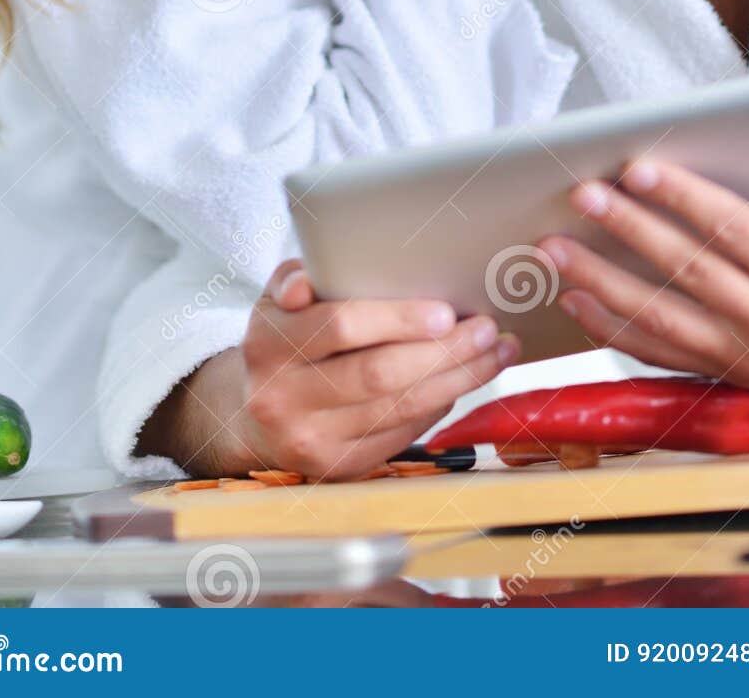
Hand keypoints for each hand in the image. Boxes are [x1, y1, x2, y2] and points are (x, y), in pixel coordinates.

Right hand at [235, 260, 518, 479]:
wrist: (254, 415)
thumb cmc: (283, 341)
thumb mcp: (275, 302)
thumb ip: (294, 280)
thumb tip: (305, 283)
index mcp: (269, 344)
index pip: (341, 327)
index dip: (398, 320)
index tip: (446, 311)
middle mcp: (283, 399)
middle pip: (380, 374)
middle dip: (444, 352)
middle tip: (488, 329)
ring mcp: (311, 441)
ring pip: (399, 409)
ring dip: (457, 380)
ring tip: (494, 353)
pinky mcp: (338, 468)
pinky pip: (401, 435)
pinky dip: (438, 408)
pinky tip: (462, 382)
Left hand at [535, 111, 748, 423]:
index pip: (734, 230)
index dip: (683, 198)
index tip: (637, 169)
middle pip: (687, 271)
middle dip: (629, 231)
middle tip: (580, 197)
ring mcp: (747, 358)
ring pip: (661, 320)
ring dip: (602, 285)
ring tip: (554, 251)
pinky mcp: (730, 379)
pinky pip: (662, 357)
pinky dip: (614, 333)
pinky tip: (577, 305)